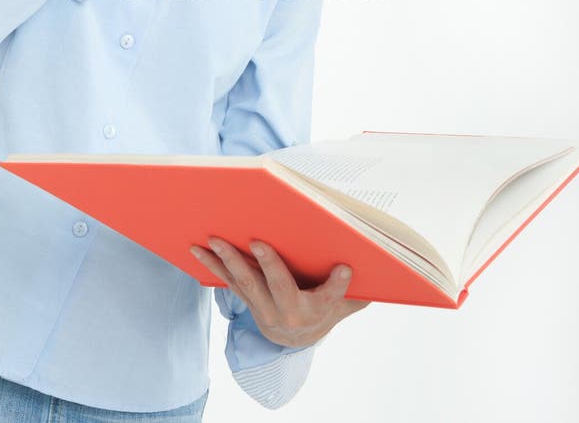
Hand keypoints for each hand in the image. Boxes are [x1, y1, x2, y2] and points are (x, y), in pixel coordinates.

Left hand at [190, 237, 370, 348]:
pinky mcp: (246, 300)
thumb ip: (357, 290)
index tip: (344, 270)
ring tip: (212, 239)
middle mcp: (287, 313)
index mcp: (316, 311)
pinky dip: (212, 265)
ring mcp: (262, 308)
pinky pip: (228, 281)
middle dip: (265, 264)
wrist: (297, 338)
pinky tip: (197, 250)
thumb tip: (381, 267)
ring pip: (244, 283)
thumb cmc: (326, 310)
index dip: (337, 285)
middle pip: (275, 287)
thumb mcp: (346, 305)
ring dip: (226, 260)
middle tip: (255, 241)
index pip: (329, 298)